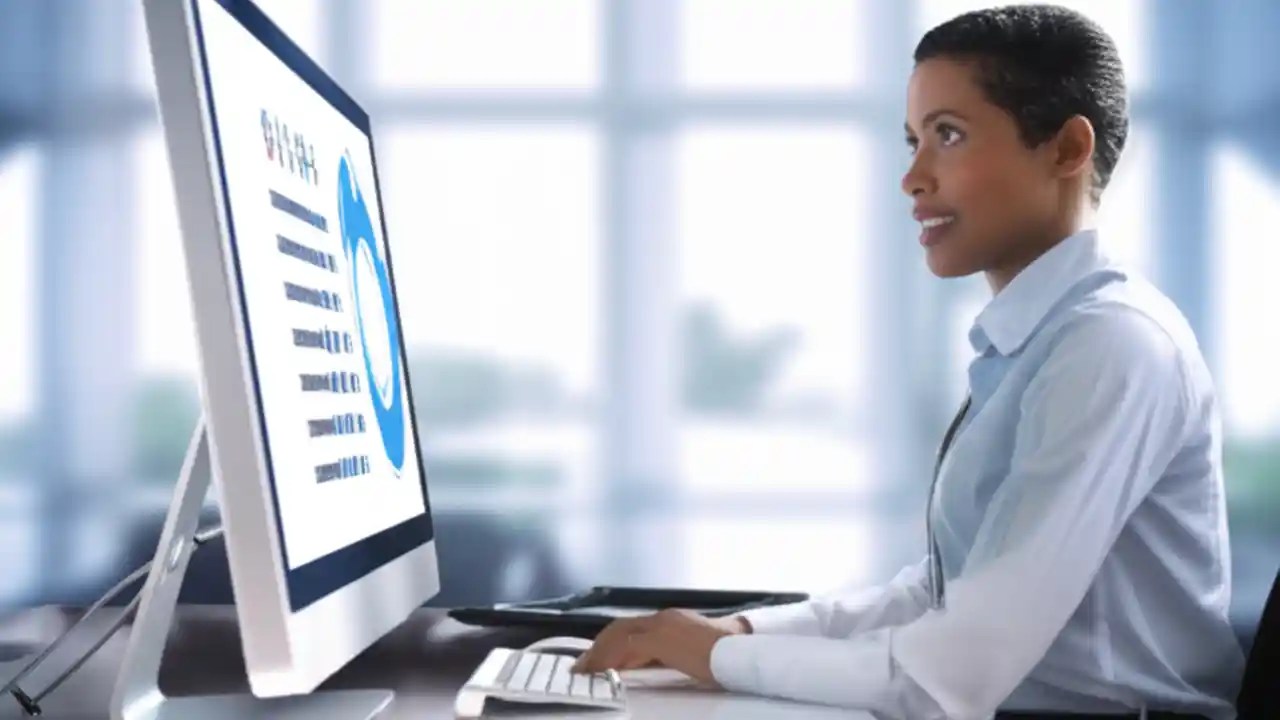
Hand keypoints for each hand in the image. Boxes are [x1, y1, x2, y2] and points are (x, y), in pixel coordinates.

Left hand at [571, 609, 749, 685]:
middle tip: (585, 664)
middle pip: (621, 627)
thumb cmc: (726, 655)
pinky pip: (628, 648)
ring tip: (588, 670)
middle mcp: (664, 618)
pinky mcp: (663, 638)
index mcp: (672, 620)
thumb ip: (672, 653)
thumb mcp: (694, 652)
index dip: (612, 642)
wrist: (741, 651)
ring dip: (600, 653)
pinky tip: (603, 671)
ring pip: (620, 635)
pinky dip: (611, 659)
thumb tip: (653, 664)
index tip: (598, 657)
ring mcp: (662, 626)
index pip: (633, 627)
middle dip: (600, 645)